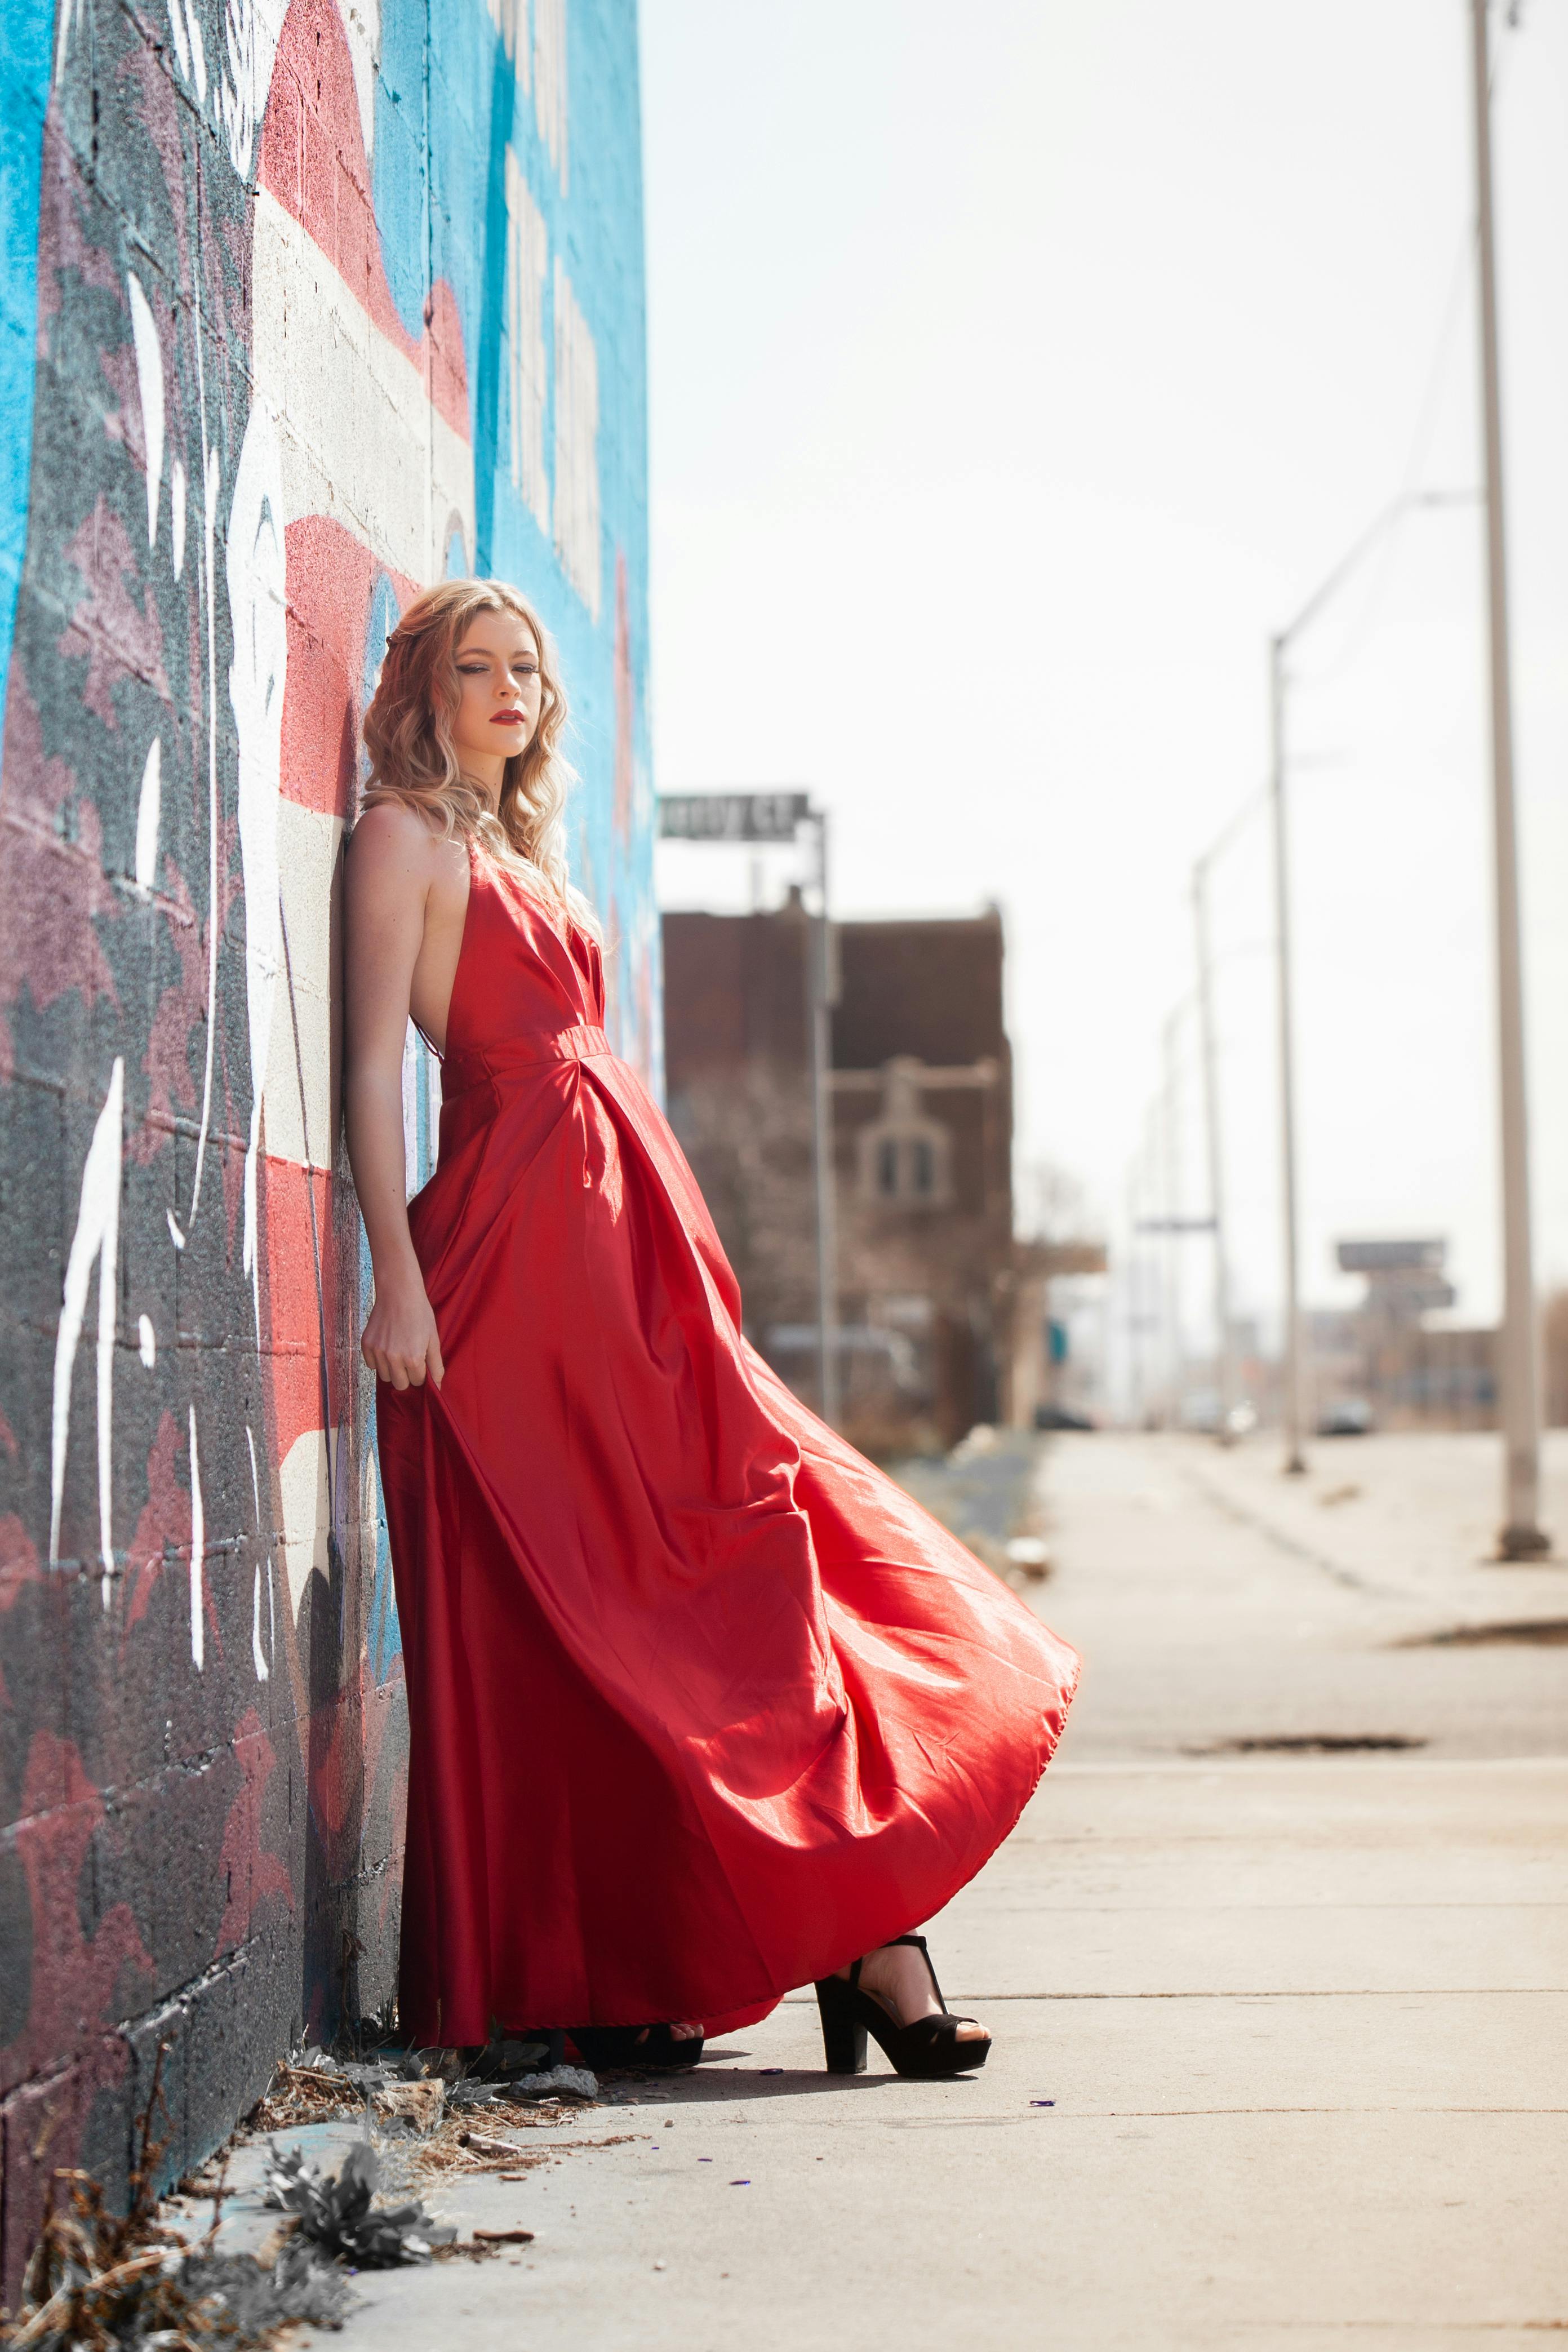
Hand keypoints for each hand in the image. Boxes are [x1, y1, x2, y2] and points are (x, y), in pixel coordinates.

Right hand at [361, 1266, 445, 1389]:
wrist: (399, 1293)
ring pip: (384, 1376)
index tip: (420, 1360)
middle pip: (400, 1384)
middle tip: (409, 1358)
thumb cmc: (420, 1314)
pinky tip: (386, 1346)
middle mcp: (393, 1358)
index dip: (420, 1372)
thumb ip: (436, 1365)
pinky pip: (371, 1365)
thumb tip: (438, 1387)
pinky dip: (378, 1360)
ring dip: (392, 1369)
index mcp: (413, 1359)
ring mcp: (378, 1352)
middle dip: (406, 1375)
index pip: (417, 1382)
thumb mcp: (433, 1339)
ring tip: (397, 1350)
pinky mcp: (366, 1345)